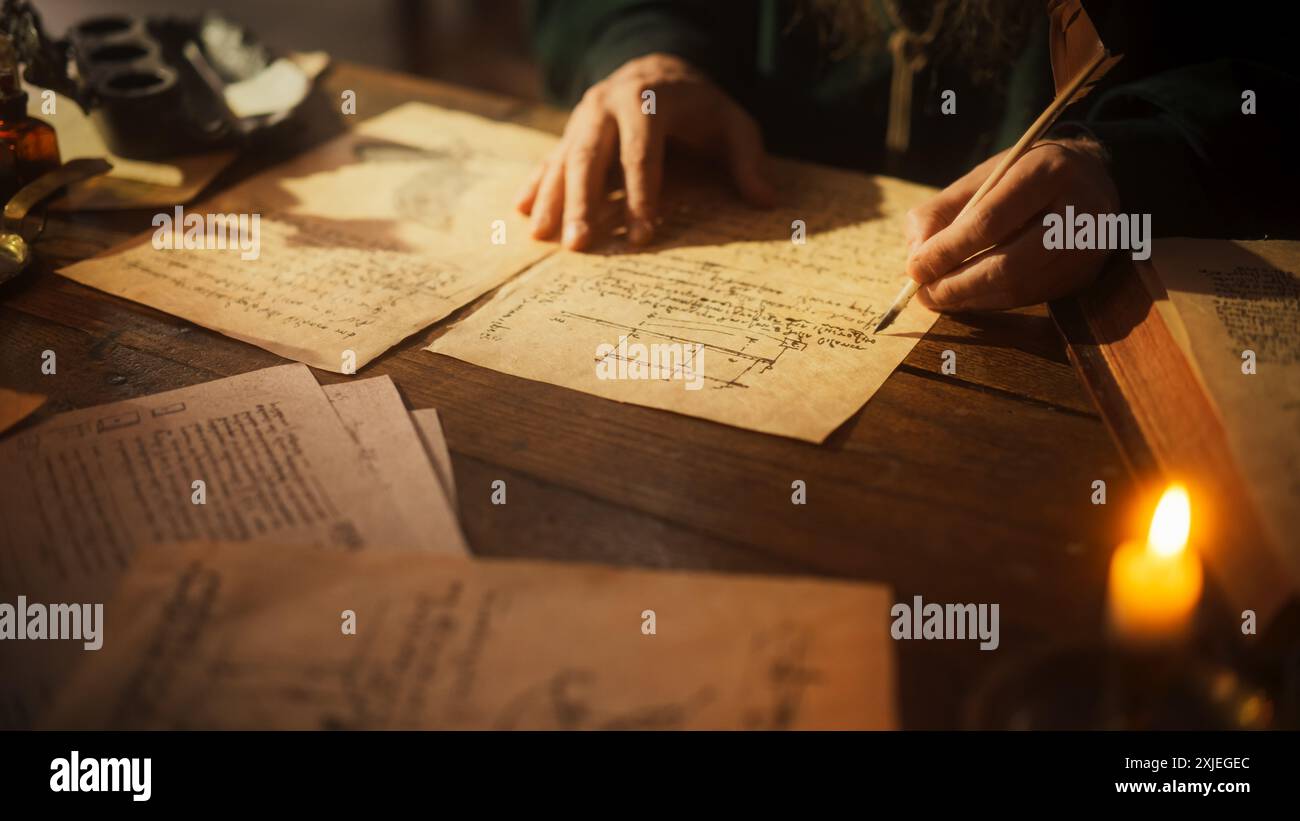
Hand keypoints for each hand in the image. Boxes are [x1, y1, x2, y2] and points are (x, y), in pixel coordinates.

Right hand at [516, 53, 774, 250]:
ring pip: (563, 159)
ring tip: (544, 238)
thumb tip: (766, 200)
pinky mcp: (571, 130)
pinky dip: (537, 185)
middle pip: (590, 157)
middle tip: (579, 244)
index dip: (641, 198)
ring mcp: (583, 117)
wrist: (658, 67)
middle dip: (583, 203)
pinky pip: (550, 158)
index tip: (641, 236)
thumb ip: (748, 159)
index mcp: (647, 102)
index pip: (641, 155)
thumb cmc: (700, 107)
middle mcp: (606, 105)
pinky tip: (525, 213)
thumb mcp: (732, 124)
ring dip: (553, 199)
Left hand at [903, 137, 1119, 310]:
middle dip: (956, 285)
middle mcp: (1078, 211)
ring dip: (970, 299)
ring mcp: (1087, 248)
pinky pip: (1028, 298)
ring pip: (1019, 288)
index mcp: (1048, 171)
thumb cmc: (1024, 175)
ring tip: (939, 296)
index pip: (989, 221)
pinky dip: (990, 301)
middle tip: (924, 293)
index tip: (915, 269)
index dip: (947, 250)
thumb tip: (916, 257)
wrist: (1089, 178)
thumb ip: (942, 211)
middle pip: (1007, 265)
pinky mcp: (1084, 275)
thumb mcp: (984, 176)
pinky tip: (967, 296)